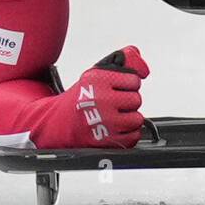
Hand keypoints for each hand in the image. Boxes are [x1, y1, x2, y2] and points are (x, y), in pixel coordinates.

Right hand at [32, 46, 148, 148]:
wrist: (59, 122)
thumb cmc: (81, 98)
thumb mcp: (95, 74)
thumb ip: (122, 63)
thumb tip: (145, 69)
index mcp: (98, 80)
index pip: (134, 80)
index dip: (128, 84)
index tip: (118, 87)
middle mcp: (101, 100)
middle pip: (136, 100)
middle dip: (128, 101)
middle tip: (115, 103)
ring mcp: (104, 122)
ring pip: (136, 119)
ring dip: (129, 118)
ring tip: (116, 116)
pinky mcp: (106, 140)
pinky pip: (133, 136)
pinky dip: (128, 134)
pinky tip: (116, 128)